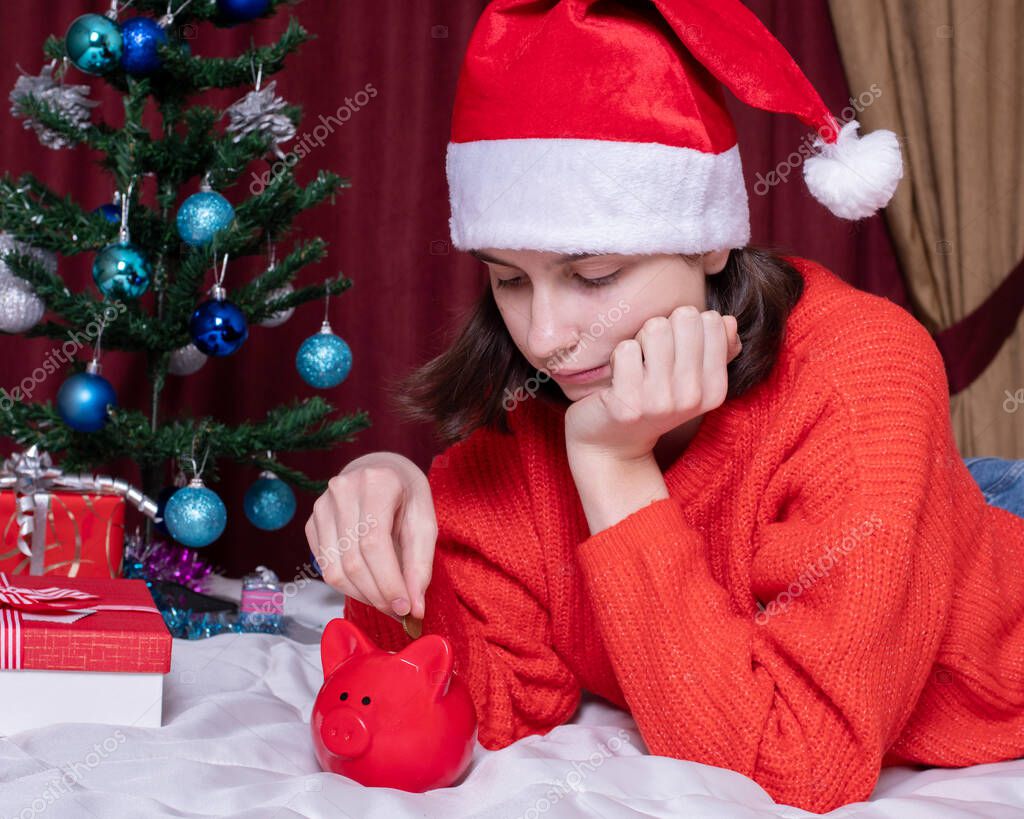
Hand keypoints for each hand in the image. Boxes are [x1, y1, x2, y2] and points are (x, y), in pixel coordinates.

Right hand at [305, 451, 436, 620]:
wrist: (379, 471)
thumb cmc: (406, 495)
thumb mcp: (424, 521)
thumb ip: (420, 564)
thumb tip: (414, 607)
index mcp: (376, 483)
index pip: (374, 542)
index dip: (388, 581)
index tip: (404, 608)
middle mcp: (343, 491)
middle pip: (353, 560)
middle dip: (377, 595)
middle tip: (398, 611)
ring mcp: (322, 506)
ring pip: (335, 570)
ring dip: (362, 596)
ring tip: (386, 602)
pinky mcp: (312, 523)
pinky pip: (326, 567)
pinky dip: (348, 586)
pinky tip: (369, 587)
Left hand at [564, 307, 741, 462]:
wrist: (613, 446)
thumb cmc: (652, 403)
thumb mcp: (692, 381)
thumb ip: (716, 349)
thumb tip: (728, 321)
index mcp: (715, 389)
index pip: (712, 321)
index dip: (686, 326)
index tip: (674, 351)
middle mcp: (692, 397)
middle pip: (684, 318)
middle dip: (664, 327)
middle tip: (652, 355)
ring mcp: (660, 402)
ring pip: (655, 328)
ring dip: (639, 340)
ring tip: (636, 365)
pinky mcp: (628, 404)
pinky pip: (626, 349)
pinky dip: (618, 357)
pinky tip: (618, 378)